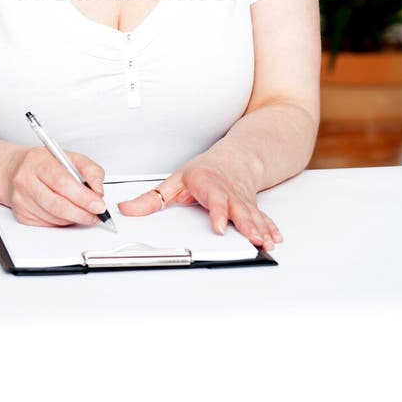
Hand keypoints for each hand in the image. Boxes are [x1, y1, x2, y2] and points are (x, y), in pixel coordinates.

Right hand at [6, 147, 105, 227]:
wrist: (15, 170)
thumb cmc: (44, 163)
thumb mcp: (69, 157)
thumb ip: (90, 169)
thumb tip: (98, 191)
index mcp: (38, 161)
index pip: (63, 182)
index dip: (83, 197)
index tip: (98, 204)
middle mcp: (25, 180)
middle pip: (57, 204)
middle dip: (82, 213)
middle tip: (97, 214)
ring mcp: (21, 199)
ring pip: (54, 217)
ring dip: (74, 218)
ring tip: (85, 213)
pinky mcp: (22, 215)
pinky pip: (48, 224)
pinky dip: (63, 222)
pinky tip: (68, 213)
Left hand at [117, 151, 282, 250]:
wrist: (235, 158)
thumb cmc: (204, 170)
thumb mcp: (175, 181)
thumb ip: (152, 199)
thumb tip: (126, 209)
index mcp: (208, 185)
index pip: (214, 200)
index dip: (218, 213)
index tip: (219, 226)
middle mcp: (228, 194)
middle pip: (238, 210)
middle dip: (246, 225)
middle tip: (252, 239)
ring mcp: (242, 202)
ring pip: (253, 215)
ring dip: (261, 229)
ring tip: (266, 243)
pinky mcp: (252, 208)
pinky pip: (263, 219)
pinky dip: (270, 228)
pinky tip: (275, 239)